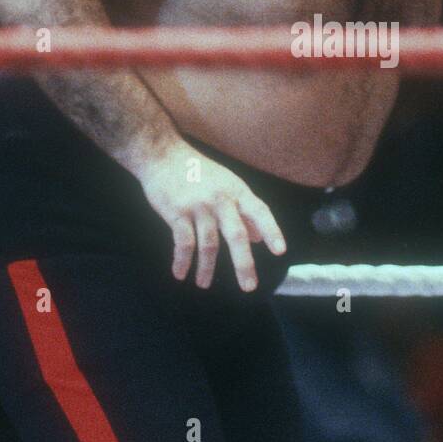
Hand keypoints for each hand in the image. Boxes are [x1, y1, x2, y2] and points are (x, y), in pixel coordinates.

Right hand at [135, 142, 286, 291]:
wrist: (162, 154)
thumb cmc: (198, 171)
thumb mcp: (227, 184)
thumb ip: (244, 211)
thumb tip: (259, 238)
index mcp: (237, 190)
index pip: (260, 212)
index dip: (272, 231)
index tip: (280, 251)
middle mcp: (221, 198)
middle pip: (236, 235)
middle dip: (243, 263)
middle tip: (249, 286)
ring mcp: (199, 205)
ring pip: (208, 244)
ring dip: (207, 268)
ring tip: (204, 285)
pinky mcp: (177, 212)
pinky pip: (183, 242)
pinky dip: (183, 261)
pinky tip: (180, 274)